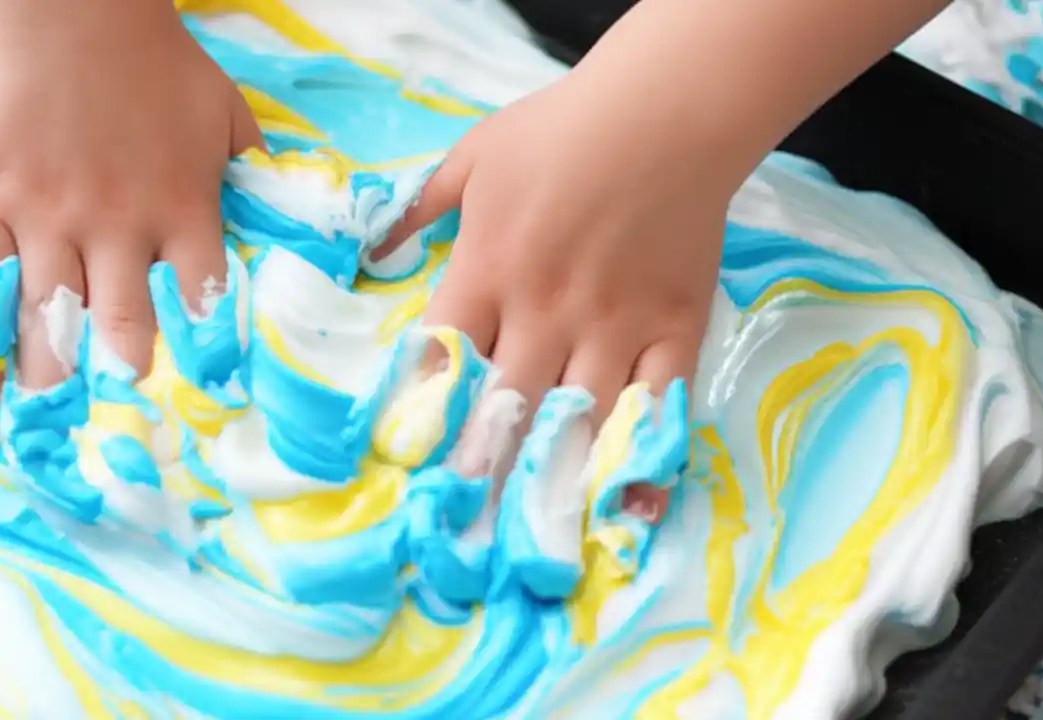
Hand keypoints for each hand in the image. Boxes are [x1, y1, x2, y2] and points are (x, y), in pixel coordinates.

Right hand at [0, 0, 262, 406]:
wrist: (72, 12)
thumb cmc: (159, 67)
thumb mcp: (229, 118)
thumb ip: (257, 177)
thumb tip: (297, 224)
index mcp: (185, 210)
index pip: (203, 300)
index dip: (208, 355)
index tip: (209, 404)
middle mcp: (118, 225)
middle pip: (123, 324)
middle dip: (124, 380)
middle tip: (123, 434)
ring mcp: (48, 216)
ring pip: (50, 315)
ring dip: (51, 378)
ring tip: (48, 431)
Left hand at [377, 70, 742, 519]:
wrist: (669, 110)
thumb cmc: (563, 129)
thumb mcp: (472, 156)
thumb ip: (418, 207)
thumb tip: (369, 251)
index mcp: (488, 269)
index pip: (443, 356)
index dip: (420, 413)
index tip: (400, 466)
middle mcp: (544, 308)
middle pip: (503, 405)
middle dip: (475, 469)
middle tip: (453, 530)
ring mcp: (614, 325)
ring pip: (575, 417)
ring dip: (547, 479)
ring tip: (522, 539)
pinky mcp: (673, 330)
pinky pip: (659, 406)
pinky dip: (642, 458)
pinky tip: (625, 508)